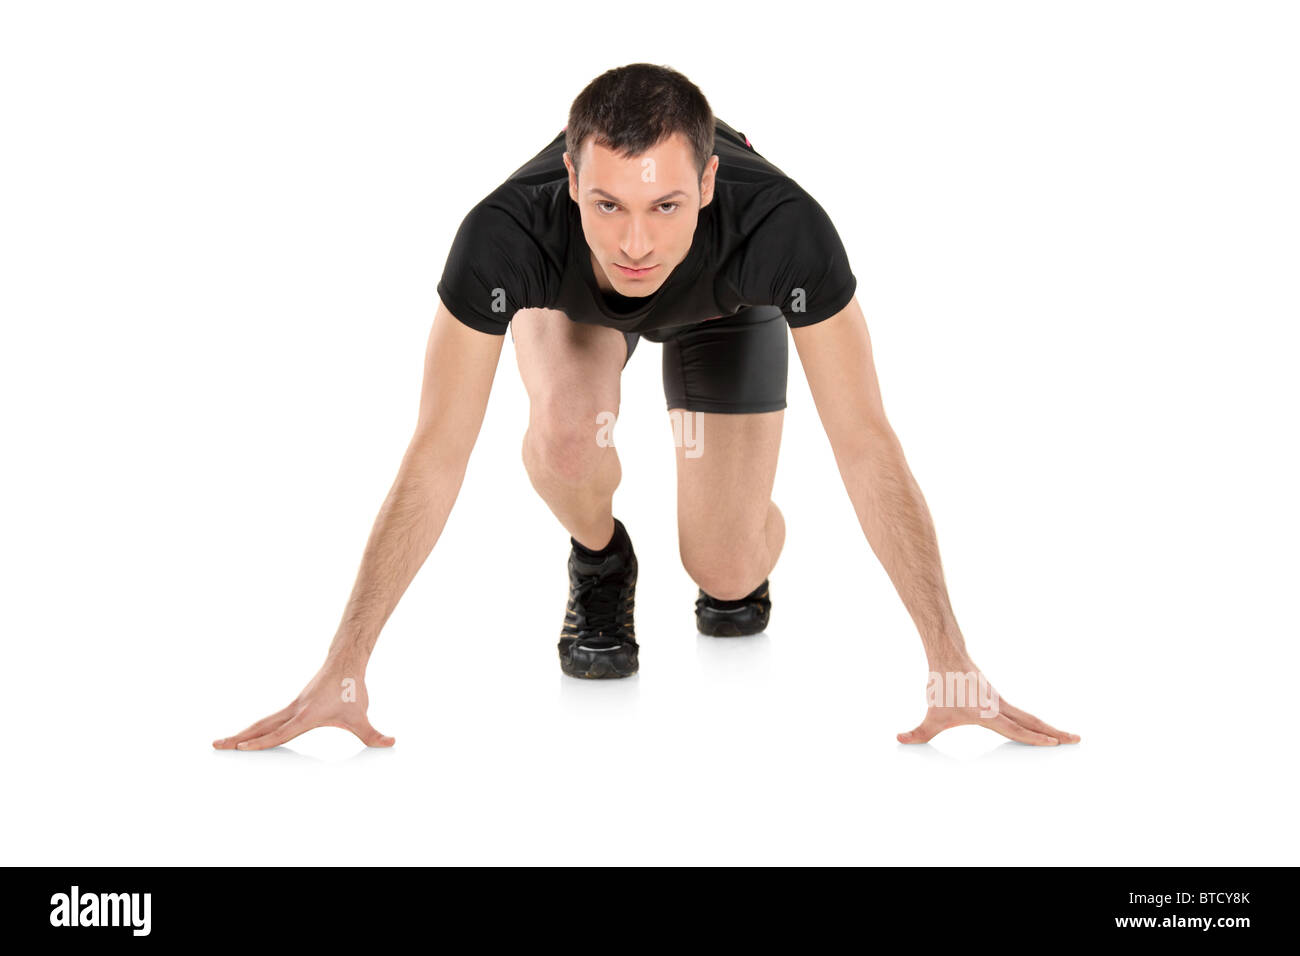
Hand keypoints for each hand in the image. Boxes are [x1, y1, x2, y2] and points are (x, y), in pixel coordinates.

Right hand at [212, 660, 393, 750]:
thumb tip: (390, 743)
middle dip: (238, 738)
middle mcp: (294, 711)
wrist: (345, 662)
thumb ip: (373, 734)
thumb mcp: (361, 716)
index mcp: (305, 716)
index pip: (278, 733)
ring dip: (242, 732)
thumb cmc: (350, 689)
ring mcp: (292, 707)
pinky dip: (256, 727)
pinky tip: (248, 735)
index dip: (260, 743)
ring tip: (223, 743)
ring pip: (262, 722)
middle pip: (260, 727)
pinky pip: (270, 718)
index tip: (240, 749)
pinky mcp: (294, 704)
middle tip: (215, 745)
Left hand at [897, 656, 1079, 745]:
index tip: (1055, 742)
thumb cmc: (942, 686)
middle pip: (1032, 721)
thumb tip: (899, 739)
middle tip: (1076, 739)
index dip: (1035, 737)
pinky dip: (1034, 720)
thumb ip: (918, 732)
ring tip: (1066, 735)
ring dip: (1048, 726)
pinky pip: (1020, 712)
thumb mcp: (931, 715)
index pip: (1016, 729)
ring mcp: (1000, 701)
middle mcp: (999, 707)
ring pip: (1029, 715)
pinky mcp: (997, 697)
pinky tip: (1039, 726)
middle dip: (1054, 732)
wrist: (948, 656)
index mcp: (989, 713)